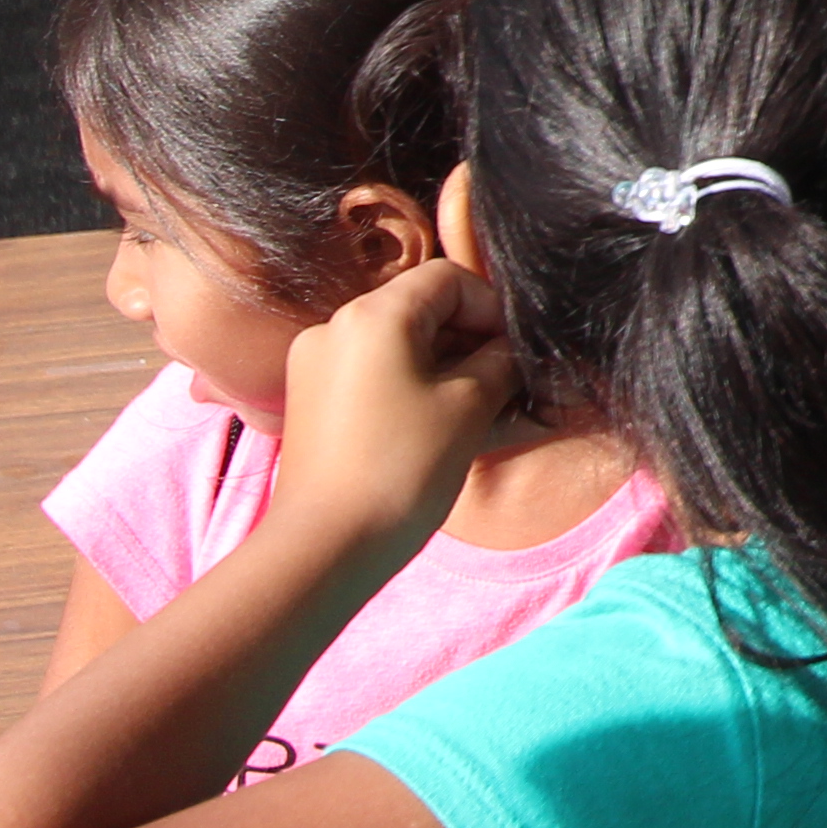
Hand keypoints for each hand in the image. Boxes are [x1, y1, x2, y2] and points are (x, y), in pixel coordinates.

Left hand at [266, 258, 518, 558]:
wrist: (326, 547)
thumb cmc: (403, 469)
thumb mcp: (470, 407)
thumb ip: (500, 361)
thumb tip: (511, 347)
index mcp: (373, 315)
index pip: (448, 280)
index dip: (491, 309)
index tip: (517, 351)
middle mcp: (335, 328)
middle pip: (419, 309)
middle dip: (469, 340)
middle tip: (506, 382)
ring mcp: (315, 365)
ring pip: (397, 346)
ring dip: (443, 366)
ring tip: (479, 410)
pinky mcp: (309, 401)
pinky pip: (371, 375)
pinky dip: (409, 387)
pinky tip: (437, 425)